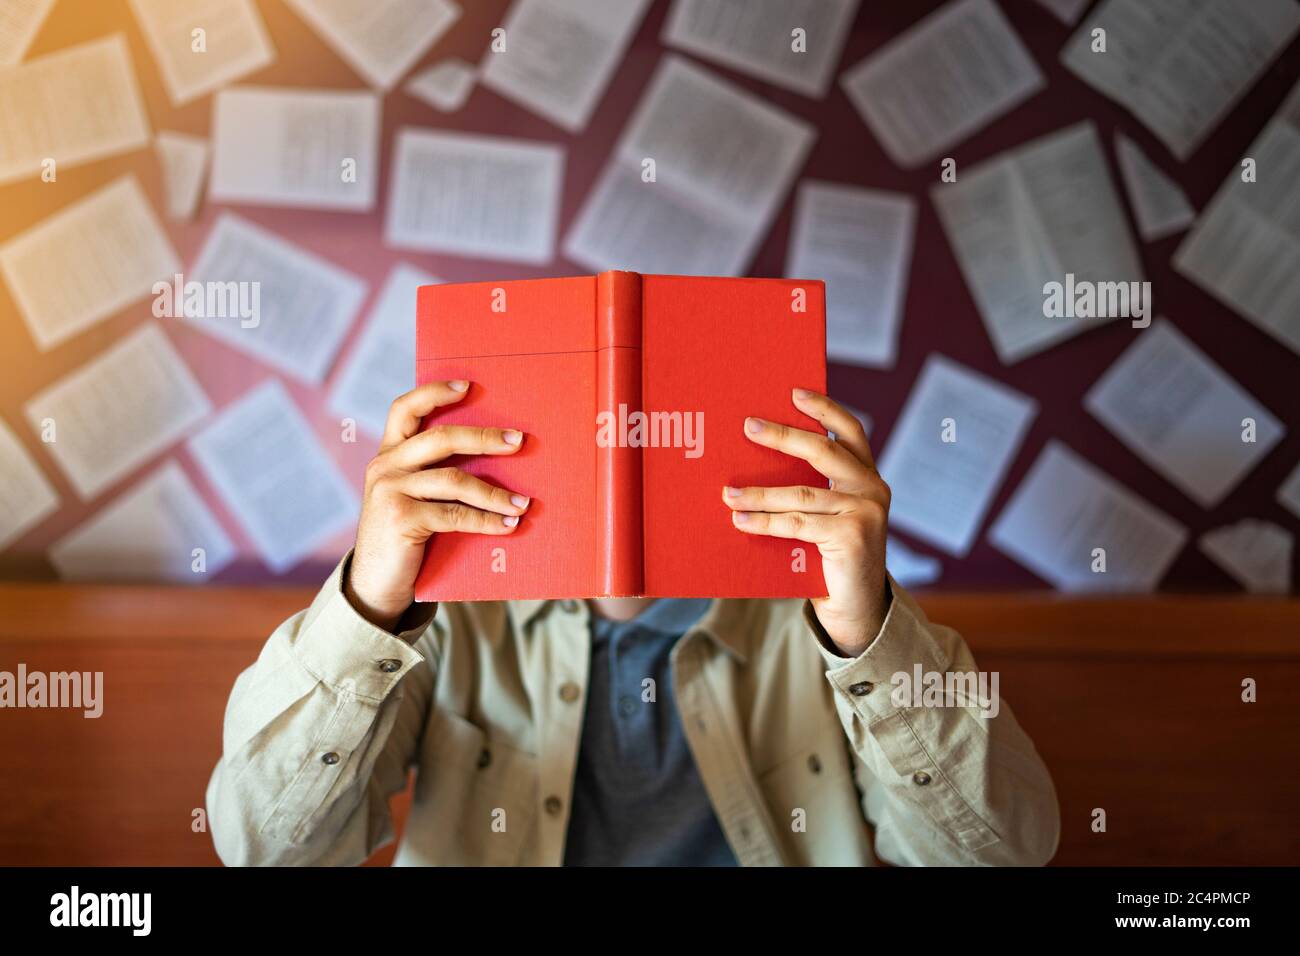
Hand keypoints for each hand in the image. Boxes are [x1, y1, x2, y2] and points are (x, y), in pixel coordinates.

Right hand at [346, 380, 530, 630]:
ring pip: (454, 480)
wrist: (375, 585)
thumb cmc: (407, 537)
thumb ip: (435, 474)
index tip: (468, 385)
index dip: (435, 392)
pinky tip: (508, 525)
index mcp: (388, 454)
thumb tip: (495, 457)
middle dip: (484, 438)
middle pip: (440, 438)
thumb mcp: (414, 497)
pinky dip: (487, 520)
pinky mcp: (401, 519)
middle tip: (518, 441)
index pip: (405, 409)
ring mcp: (390, 492)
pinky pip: (455, 515)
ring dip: (495, 492)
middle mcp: (384, 466)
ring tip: (523, 503)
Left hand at [722, 388, 890, 656]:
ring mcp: (865, 511)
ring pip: (801, 493)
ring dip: (759, 492)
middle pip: (823, 451)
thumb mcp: (826, 517)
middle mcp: (872, 489)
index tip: (794, 392)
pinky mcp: (852, 536)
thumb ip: (809, 491)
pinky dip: (765, 521)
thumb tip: (754, 466)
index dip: (824, 409)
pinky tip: (741, 520)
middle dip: (782, 436)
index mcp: (868, 477)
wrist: (854, 608)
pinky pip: (797, 523)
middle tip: (748, 425)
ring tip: (728, 492)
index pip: (850, 432)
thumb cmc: (830, 558)